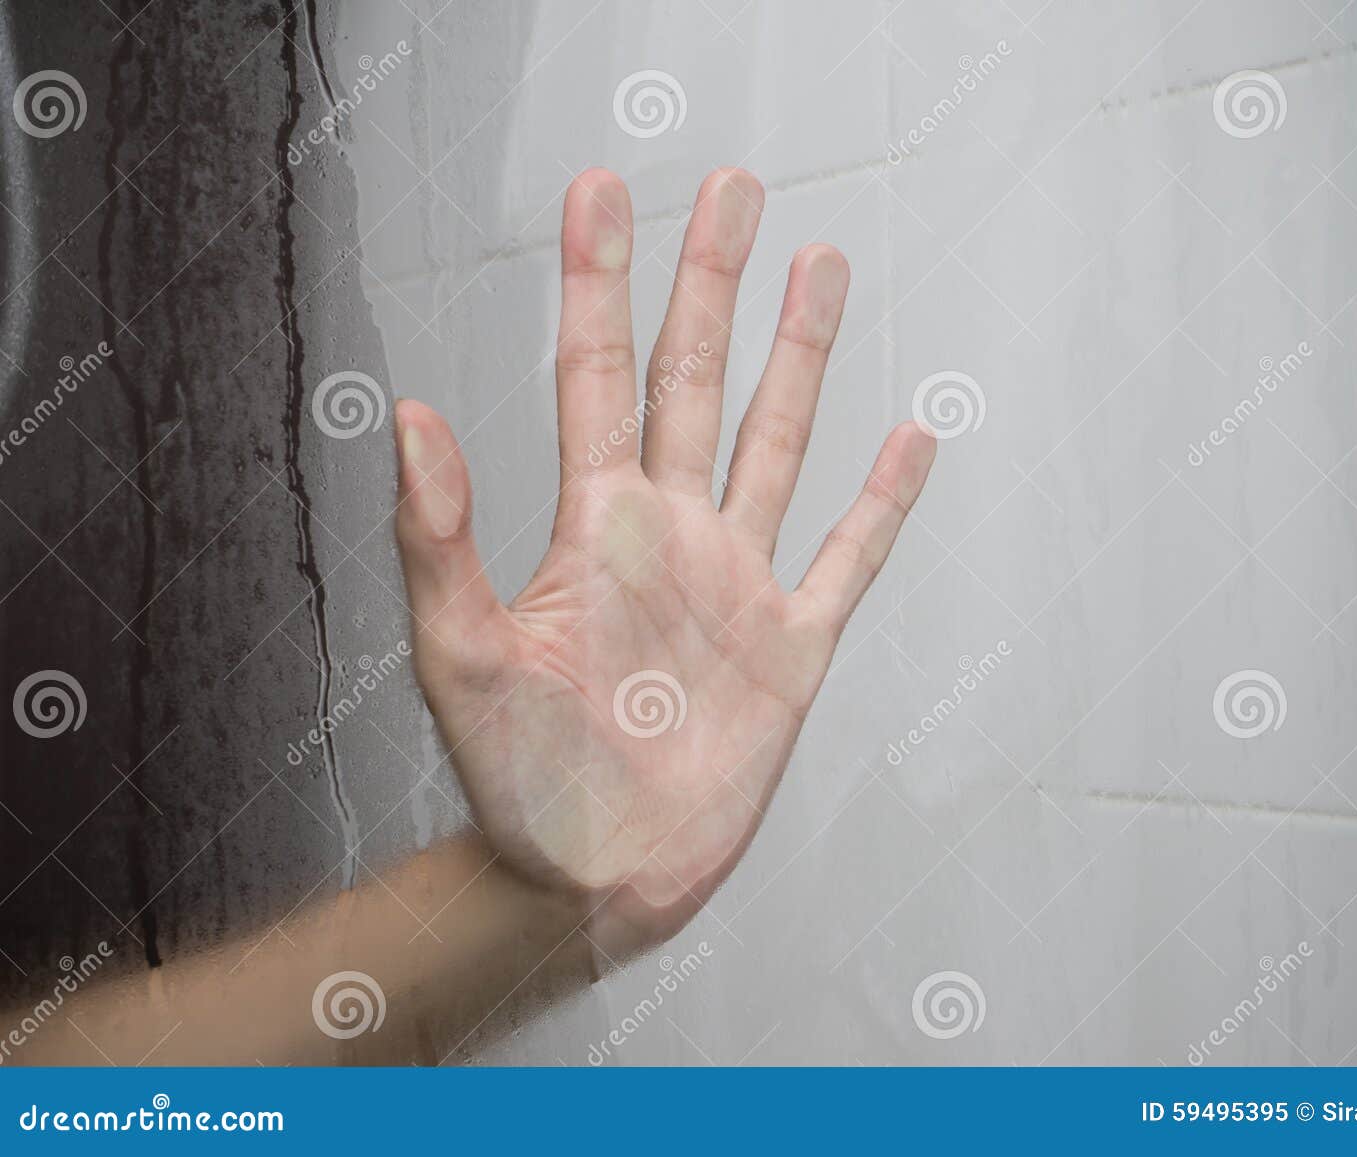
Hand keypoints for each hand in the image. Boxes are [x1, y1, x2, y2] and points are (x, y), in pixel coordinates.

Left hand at [392, 168, 934, 955]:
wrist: (593, 873)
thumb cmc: (517, 776)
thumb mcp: (459, 655)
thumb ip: (440, 538)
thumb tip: (410, 414)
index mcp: (593, 526)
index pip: (597, 375)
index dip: (597, 282)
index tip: (603, 191)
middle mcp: (670, 533)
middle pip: (697, 380)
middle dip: (712, 281)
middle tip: (733, 188)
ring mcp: (737, 585)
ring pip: (777, 442)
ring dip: (800, 357)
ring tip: (821, 266)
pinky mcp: (792, 647)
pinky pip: (847, 558)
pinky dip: (883, 502)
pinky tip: (909, 439)